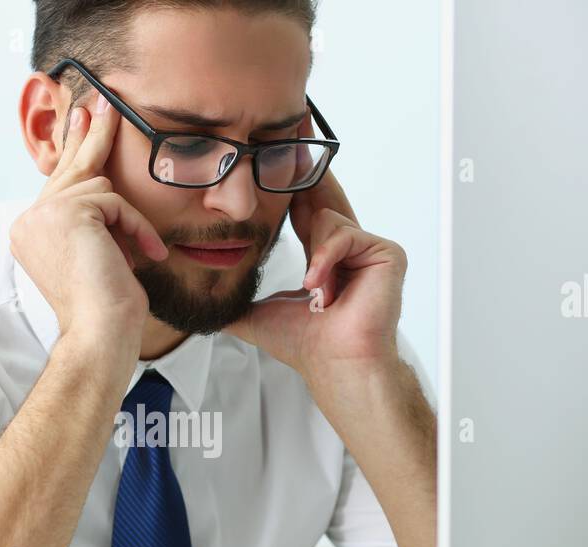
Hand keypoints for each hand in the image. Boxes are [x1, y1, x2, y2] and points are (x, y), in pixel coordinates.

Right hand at [9, 95, 168, 360]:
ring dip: (129, 222)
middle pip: (68, 169)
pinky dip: (137, 227)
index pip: (58, 184)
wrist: (100, 332)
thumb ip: (89, 221)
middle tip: (104, 100)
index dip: (75, 150)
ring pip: (100, 187)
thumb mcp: (95, 255)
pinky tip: (147, 254)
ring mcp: (43, 214)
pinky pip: (115, 201)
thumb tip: (101, 184)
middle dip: (91, 135)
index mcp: (29, 232)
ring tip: (144, 252)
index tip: (84, 118)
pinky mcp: (68, 212)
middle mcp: (28, 221)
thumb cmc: (105, 307)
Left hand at [226, 154, 406, 386]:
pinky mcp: (386, 253)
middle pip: (323, 198)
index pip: (305, 210)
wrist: (333, 363)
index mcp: (323, 257)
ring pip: (327, 219)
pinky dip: (327, 259)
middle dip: (304, 177)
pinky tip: (321, 287)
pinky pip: (344, 234)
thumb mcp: (257, 314)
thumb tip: (201, 301)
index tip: (273, 157)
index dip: (290, 186)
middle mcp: (349, 248)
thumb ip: (234, 300)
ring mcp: (369, 250)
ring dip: (314, 256)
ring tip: (315, 292)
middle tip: (289, 142)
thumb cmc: (305, 345)